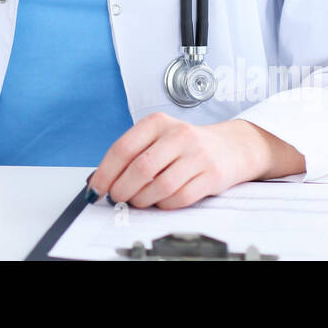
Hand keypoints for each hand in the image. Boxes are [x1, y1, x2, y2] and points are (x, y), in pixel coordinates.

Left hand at [88, 114, 291, 208]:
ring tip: (139, 200)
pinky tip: (161, 200)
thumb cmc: (185, 145)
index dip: (105, 172)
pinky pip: (180, 198)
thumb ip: (132, 154)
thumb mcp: (158, 138)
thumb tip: (100, 180)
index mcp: (158, 123)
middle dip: (122, 189)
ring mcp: (197, 155)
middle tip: (118, 197)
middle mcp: (178, 135)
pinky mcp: (211, 176)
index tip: (96, 188)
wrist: (230, 146)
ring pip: (160, 186)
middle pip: (140, 169)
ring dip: (143, 199)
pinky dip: (164, 204)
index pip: (123, 148)